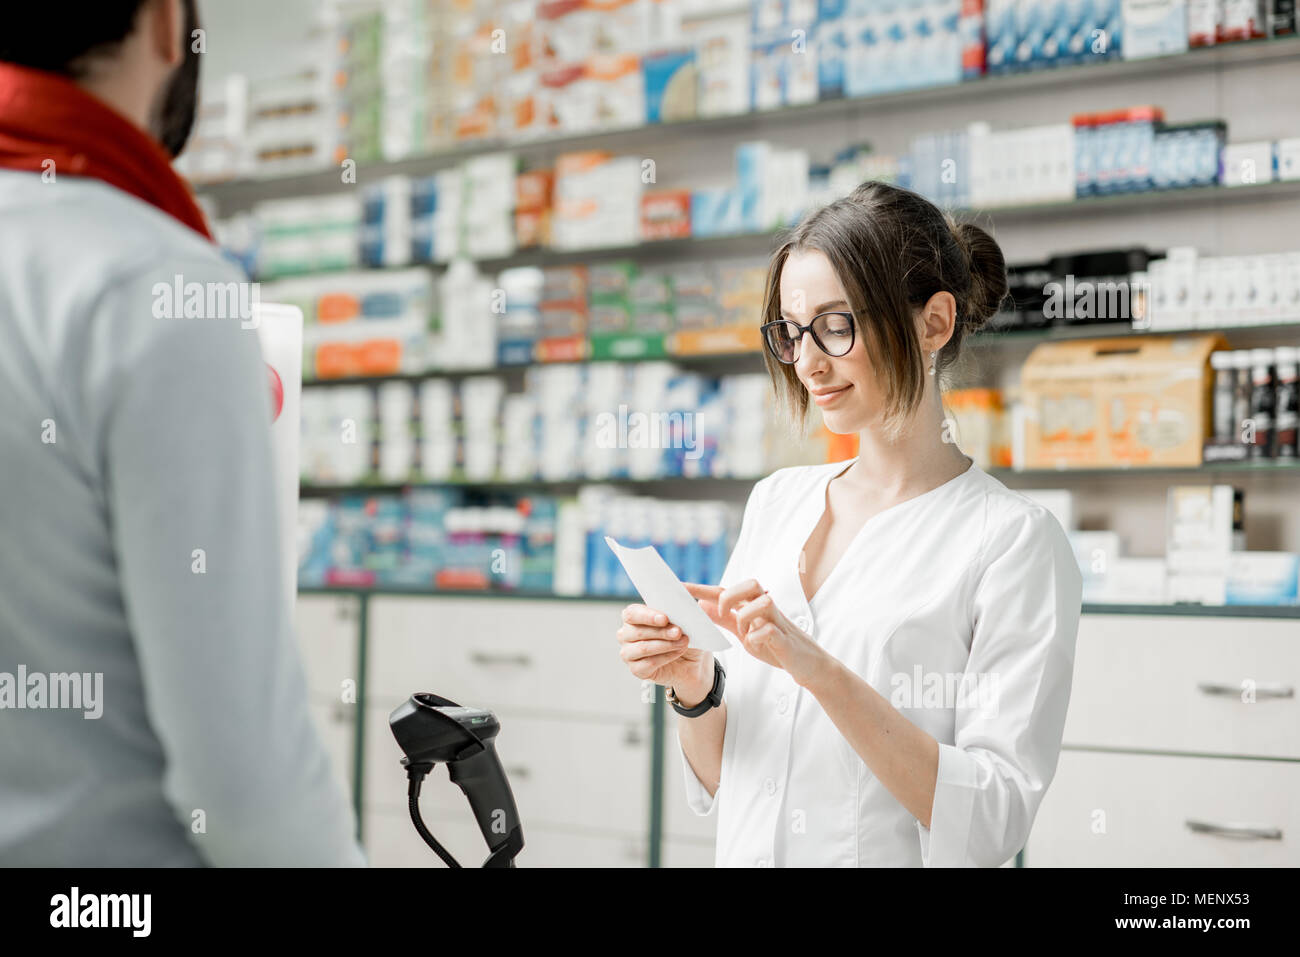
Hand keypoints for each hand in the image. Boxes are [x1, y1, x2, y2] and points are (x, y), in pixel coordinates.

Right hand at [615, 603, 712, 703]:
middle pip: (638, 632)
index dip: (647, 616)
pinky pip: (649, 663)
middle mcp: (626, 635)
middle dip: (661, 631)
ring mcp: (629, 654)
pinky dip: (666, 657)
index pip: (632, 613)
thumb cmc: (682, 637)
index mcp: (633, 617)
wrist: (690, 664)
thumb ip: (690, 611)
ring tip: (683, 642)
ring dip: (666, 645)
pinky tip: (678, 652)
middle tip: (678, 632)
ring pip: (643, 648)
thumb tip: (698, 605)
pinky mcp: (636, 670)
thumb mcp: (688, 622)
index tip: (665, 618)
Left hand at [685, 580, 830, 688]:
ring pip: (763, 602)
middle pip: (751, 584)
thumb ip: (725, 619)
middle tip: (722, 612)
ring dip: (746, 616)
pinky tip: (754, 643)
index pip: (725, 591)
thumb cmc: (775, 645)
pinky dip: (757, 636)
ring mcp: (778, 621)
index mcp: (752, 606)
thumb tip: (703, 606)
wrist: (807, 664)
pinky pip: (769, 629)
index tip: (678, 587)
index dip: (701, 588)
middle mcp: (766, 609)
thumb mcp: (745, 632)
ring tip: (744, 632)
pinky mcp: (785, 638)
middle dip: (730, 595)